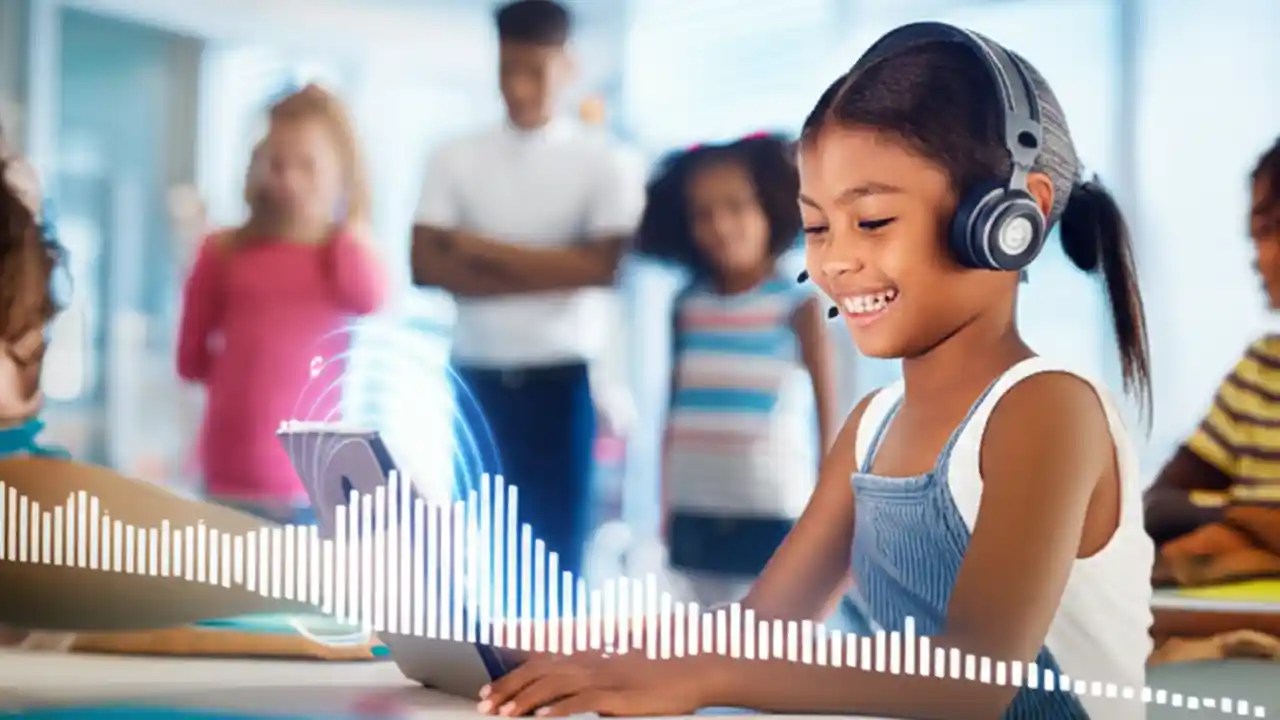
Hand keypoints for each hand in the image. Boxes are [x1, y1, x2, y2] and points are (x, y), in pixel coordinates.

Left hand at [478, 651, 706, 716]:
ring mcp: (603, 674)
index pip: (541, 662)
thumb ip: (599, 685)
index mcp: (591, 654)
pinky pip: (579, 702)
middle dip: (507, 689)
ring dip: (523, 700)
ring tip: (502, 714)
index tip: (490, 691)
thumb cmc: (665, 671)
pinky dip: (556, 711)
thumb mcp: (624, 673)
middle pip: (538, 672)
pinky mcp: (617, 693)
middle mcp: (591, 660)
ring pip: (551, 685)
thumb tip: (582, 703)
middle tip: (484, 706)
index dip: (512, 677)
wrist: (697, 665)